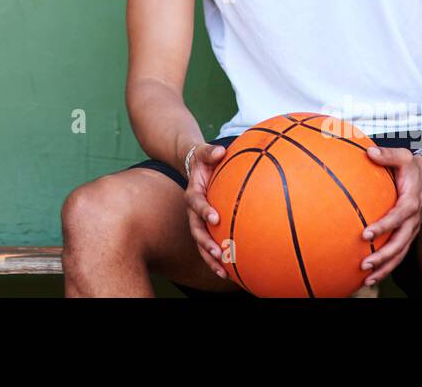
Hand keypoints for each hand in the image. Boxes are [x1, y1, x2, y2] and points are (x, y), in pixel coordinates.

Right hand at [183, 143, 230, 279]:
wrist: (196, 166)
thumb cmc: (204, 159)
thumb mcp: (204, 152)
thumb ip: (210, 151)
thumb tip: (220, 151)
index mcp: (193, 192)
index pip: (196, 203)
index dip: (204, 210)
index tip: (215, 218)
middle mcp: (193, 210)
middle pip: (196, 229)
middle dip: (205, 243)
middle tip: (218, 252)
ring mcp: (198, 220)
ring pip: (200, 242)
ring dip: (209, 257)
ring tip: (223, 271)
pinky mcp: (205, 227)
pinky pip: (208, 244)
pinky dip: (216, 258)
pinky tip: (229, 271)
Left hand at [358, 146, 421, 286]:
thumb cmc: (411, 166)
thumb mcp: (402, 156)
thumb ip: (386, 155)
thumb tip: (368, 152)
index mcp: (411, 202)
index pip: (397, 217)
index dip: (383, 226)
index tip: (365, 234)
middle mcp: (413, 220)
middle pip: (400, 243)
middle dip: (383, 256)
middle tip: (365, 263)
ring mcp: (412, 229)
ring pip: (400, 253)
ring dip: (385, 267)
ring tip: (367, 278)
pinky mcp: (408, 234)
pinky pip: (399, 253)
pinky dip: (387, 266)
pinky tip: (372, 275)